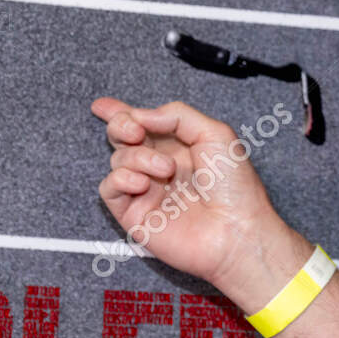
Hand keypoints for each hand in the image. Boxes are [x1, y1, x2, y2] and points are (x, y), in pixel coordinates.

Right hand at [92, 97, 278, 289]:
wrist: (236, 231)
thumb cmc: (235, 186)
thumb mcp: (215, 134)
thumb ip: (177, 115)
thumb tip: (141, 114)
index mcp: (180, 146)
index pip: (144, 124)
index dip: (121, 113)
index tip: (102, 106)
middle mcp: (160, 166)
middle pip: (123, 138)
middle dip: (121, 126)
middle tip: (134, 131)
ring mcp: (147, 190)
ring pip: (118, 160)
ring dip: (138, 157)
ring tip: (166, 169)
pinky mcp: (135, 214)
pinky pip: (109, 188)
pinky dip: (121, 179)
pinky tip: (142, 183)